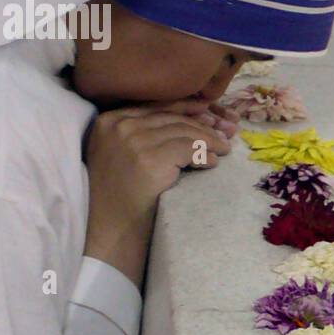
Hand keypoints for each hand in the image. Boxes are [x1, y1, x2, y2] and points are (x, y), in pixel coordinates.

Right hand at [83, 100, 232, 286]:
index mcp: (108, 121)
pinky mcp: (151, 159)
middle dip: (203, 123)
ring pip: (184, 132)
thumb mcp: (120, 153)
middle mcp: (119, 126)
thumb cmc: (117, 195)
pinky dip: (205, 154)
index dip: (186, 108)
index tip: (208, 112)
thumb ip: (141, 133)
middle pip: (171, 117)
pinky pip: (189, 149)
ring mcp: (133, 141)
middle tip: (226, 131)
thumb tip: (188, 116)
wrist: (109, 228)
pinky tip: (212, 162)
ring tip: (223, 148)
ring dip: (209, 140)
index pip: (155, 106)